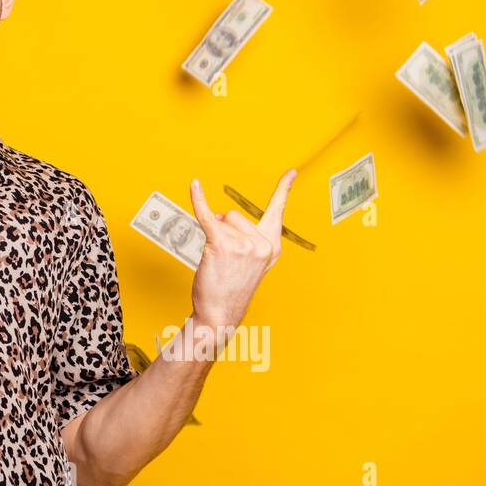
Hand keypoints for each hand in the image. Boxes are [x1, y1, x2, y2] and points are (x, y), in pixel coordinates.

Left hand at [187, 169, 295, 330]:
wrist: (219, 314)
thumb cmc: (231, 289)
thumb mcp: (250, 264)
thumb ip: (247, 238)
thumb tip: (223, 215)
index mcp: (272, 248)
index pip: (277, 213)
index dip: (283, 190)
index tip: (291, 172)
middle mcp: (262, 244)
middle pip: (235, 215)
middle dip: (224, 230)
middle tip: (223, 259)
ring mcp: (243, 245)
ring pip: (221, 219)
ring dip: (213, 235)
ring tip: (216, 261)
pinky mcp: (221, 244)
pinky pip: (207, 216)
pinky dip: (198, 200)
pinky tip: (194, 185)